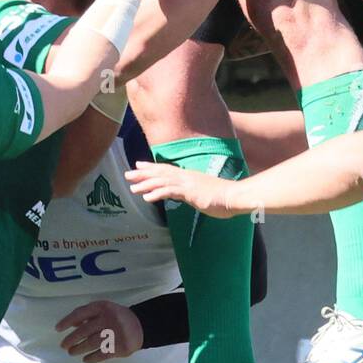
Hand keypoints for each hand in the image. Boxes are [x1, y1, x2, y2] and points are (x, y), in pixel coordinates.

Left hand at [56, 300, 142, 362]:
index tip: (57, 329)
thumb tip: (71, 324)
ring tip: (72, 352)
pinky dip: (92, 358)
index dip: (67, 321)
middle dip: (71, 339)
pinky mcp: (119, 347)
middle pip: (84, 331)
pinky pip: (102, 354)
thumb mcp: (104, 309)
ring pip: (91, 343)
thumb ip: (89, 314)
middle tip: (64, 346)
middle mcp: (108, 319)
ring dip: (79, 349)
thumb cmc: (117, 317)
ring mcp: (114, 334)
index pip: (80, 313)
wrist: (141, 326)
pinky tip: (85, 359)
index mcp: (103, 307)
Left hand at [126, 161, 242, 218]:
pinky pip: (170, 191)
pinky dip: (157, 193)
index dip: (152, 167)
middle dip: (143, 174)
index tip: (139, 165)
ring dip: (146, 184)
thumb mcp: (205, 193)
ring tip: (132, 188)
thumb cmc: (223, 197)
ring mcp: (188, 183)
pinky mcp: (190, 192)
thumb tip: (190, 196)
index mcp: (189, 176)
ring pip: (162, 181)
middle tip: (128, 174)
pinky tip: (147, 197)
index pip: (167, 169)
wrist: (235, 196)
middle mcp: (186, 177)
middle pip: (161, 173)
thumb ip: (195, 193)